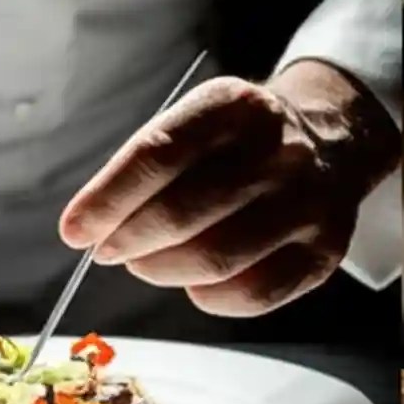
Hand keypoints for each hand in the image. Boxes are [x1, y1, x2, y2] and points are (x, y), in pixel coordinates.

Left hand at [59, 59, 400, 316]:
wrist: (327, 148)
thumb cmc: (239, 145)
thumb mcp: (197, 123)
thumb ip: (147, 166)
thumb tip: (92, 227)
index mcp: (237, 107)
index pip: (159, 155)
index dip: (108, 199)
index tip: (75, 230)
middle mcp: (281, 154)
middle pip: (183, 214)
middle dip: (129, 240)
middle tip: (108, 250)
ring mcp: (308, 206)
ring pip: (215, 260)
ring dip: (162, 270)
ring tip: (146, 262)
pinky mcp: (322, 254)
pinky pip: (251, 294)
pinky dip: (206, 296)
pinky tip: (193, 281)